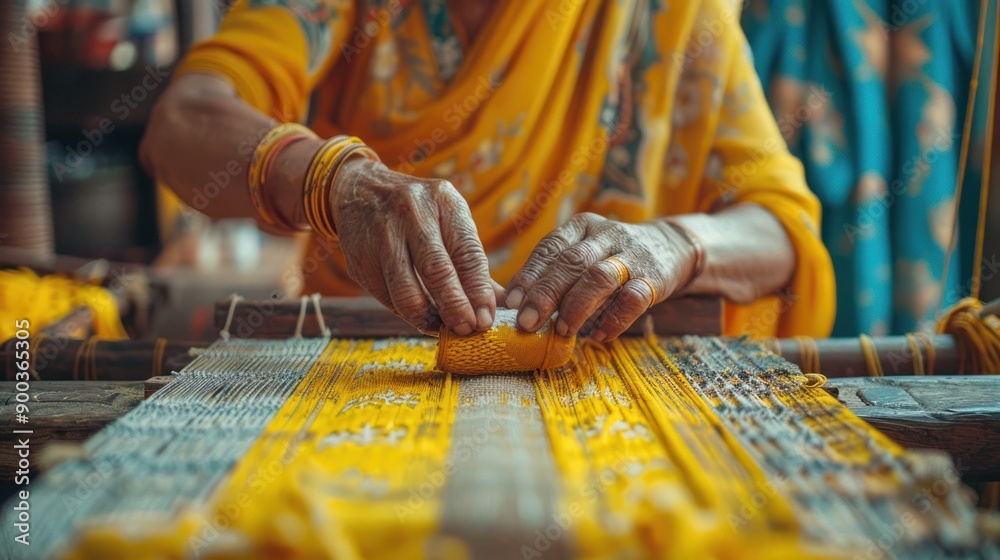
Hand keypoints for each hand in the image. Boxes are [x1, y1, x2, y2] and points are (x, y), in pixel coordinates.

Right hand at [330, 157, 499, 334]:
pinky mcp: (360, 260)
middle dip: (455, 307)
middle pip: (436, 270)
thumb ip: (473, 261)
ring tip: (443, 329)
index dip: (479, 291)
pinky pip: (386, 298)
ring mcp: (382, 236)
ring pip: (406, 291)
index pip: (467, 252)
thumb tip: (504, 304)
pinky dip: (406, 314)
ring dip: (427, 318)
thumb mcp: (449, 219)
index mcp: (444, 202)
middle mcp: (412, 214)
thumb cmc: (420, 212)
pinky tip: (421, 319)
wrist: (360, 191)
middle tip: (468, 330)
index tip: (487, 319)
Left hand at [505, 213, 696, 341]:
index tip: (512, 303)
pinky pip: (633, 298)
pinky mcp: (655, 277)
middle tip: (528, 323)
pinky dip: (615, 319)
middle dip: (546, 294)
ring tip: (562, 330)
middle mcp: (604, 236)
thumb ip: (554, 274)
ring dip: (577, 306)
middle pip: (571, 262)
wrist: (672, 247)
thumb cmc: (610, 258)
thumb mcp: (583, 254)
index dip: (529, 276)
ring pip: (600, 277)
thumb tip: (514, 307)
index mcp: (580, 227)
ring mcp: (631, 255)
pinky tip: (599, 336)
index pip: (550, 248)